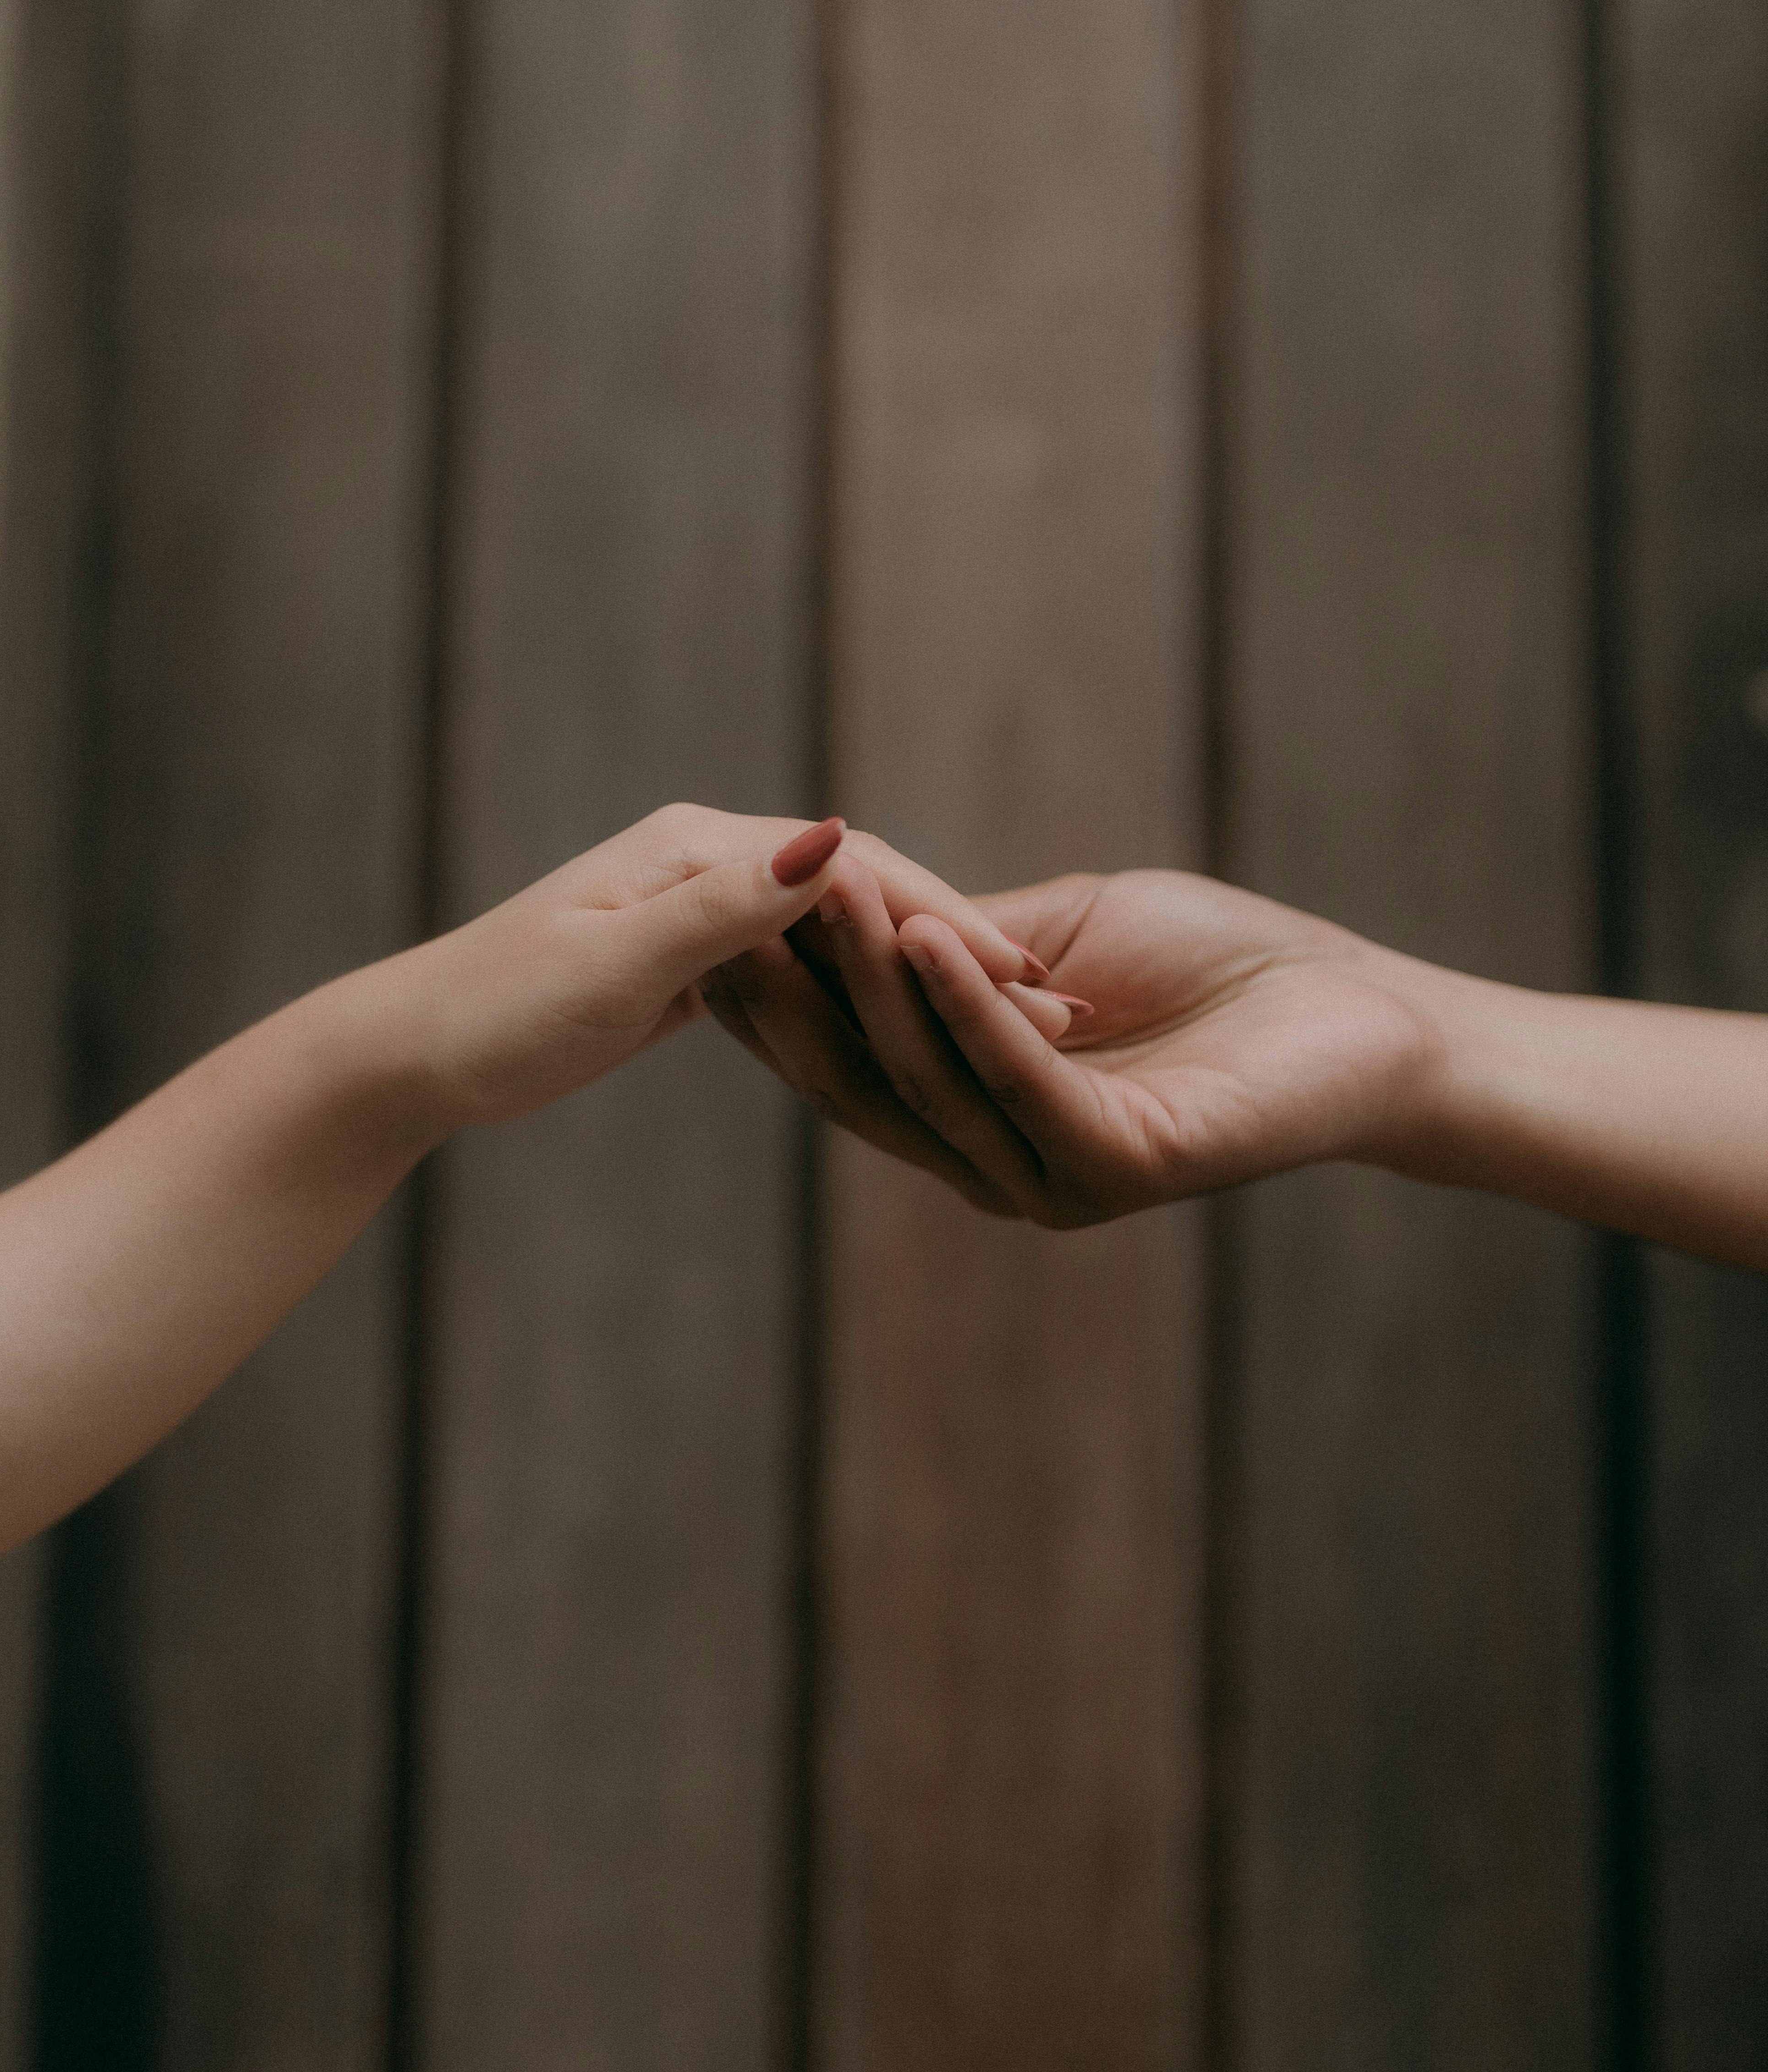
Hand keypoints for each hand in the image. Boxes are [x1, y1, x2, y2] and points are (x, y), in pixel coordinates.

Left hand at [411, 805, 1059, 1128]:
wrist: (412, 1048)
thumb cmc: (496, 1013)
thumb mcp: (612, 967)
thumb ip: (723, 910)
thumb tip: (831, 840)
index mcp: (698, 845)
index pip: (857, 872)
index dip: (948, 925)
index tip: (1032, 980)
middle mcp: (709, 856)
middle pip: (865, 892)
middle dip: (962, 945)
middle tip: (1060, 1007)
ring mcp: (703, 899)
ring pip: (845, 929)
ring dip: (929, 970)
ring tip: (1021, 1018)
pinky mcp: (694, 948)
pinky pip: (808, 958)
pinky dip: (871, 987)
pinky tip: (922, 1023)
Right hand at [705, 863, 1438, 1223]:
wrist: (1362, 1017)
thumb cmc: (1223, 969)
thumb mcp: (1054, 940)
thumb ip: (957, 943)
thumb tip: (847, 904)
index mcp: (981, 1123)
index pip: (853, 1063)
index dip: (782, 999)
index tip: (710, 921)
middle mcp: (1001, 1168)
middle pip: (869, 1083)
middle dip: (798, 997)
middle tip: (726, 914)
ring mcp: (1055, 1179)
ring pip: (932, 1081)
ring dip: (874, 982)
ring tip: (825, 892)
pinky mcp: (1118, 1166)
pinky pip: (1017, 1083)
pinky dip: (966, 1007)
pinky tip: (921, 935)